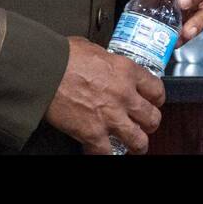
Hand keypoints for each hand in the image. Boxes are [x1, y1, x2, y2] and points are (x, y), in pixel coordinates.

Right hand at [44, 37, 164, 154]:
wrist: (45, 71)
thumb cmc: (64, 56)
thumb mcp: (96, 50)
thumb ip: (108, 61)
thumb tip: (104, 64)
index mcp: (127, 71)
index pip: (157, 90)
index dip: (156, 99)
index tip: (152, 101)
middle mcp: (125, 95)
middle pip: (153, 117)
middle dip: (150, 123)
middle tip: (144, 124)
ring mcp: (111, 116)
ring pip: (139, 140)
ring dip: (137, 143)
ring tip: (133, 144)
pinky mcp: (93, 133)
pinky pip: (108, 153)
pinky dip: (106, 154)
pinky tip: (103, 149)